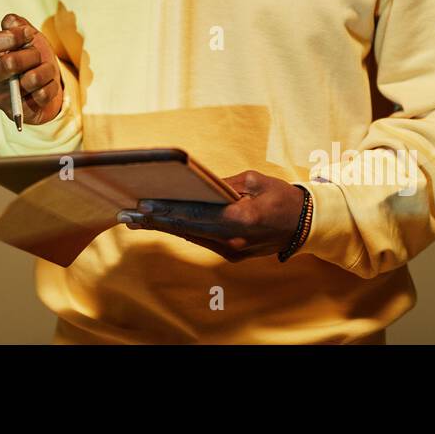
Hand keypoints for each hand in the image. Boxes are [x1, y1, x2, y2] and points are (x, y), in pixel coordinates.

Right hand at [0, 13, 64, 125]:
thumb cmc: (30, 57)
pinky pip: (42, 94)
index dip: (10, 37)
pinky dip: (52, 85)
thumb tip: (9, 22)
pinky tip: (48, 85)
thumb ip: (15, 23)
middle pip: (8, 63)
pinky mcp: (17, 112)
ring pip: (31, 79)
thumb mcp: (24, 36)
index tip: (29, 33)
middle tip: (38, 54)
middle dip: (32, 55)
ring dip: (46, 69)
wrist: (44, 84)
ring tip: (46, 70)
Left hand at [117, 170, 305, 261]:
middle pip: (188, 229)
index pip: (196, 214)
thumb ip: (223, 184)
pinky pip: (203, 240)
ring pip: (192, 236)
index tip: (146, 205)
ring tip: (138, 219)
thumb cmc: (280, 196)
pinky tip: (164, 224)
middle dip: (157, 220)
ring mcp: (232, 250)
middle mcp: (233, 240)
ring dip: (165, 227)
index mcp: (240, 219)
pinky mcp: (232, 254)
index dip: (169, 210)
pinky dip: (183, 231)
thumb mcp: (253, 180)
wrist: (304, 225)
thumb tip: (196, 184)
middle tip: (130, 215)